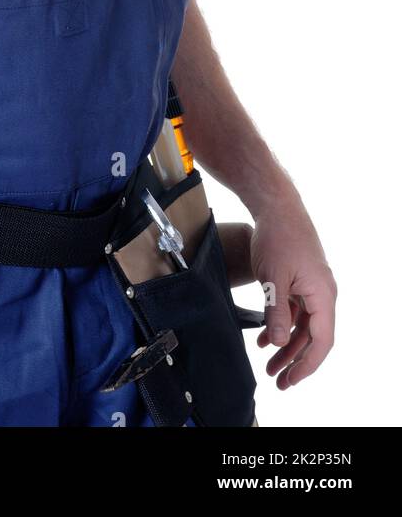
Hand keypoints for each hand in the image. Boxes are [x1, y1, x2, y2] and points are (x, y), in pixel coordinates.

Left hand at [250, 189, 336, 388]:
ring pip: (303, 325)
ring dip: (285, 345)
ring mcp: (312, 286)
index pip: (321, 340)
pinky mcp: (301, 279)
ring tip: (268, 364)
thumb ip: (275, 311)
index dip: (307, 364)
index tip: (291, 380)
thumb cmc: (277, 237)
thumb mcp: (272, 277)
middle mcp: (323, 293)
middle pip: (312, 336)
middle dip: (294, 360)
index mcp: (323, 294)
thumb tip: (277, 344)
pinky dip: (281, 325)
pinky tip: (263, 338)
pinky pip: (295, 311)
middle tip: (277, 381)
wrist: (276, 205)